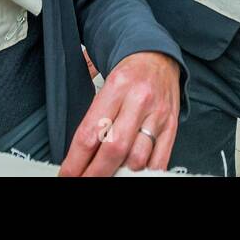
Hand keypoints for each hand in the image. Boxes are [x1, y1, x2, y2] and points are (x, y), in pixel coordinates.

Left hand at [59, 51, 179, 176]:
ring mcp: (158, 115)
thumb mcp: (104, 83)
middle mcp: (139, 99)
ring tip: (109, 173)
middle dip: (95, 173)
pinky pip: (159, 160)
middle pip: (114, 149)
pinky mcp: (171, 126)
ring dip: (120, 173)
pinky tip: (131, 171)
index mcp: (116, 86)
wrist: (159, 58)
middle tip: (83, 181)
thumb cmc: (129, 74)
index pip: (91, 132)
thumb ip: (92, 116)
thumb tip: (77, 154)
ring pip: (137, 158)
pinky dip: (144, 172)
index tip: (68, 174)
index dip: (76, 161)